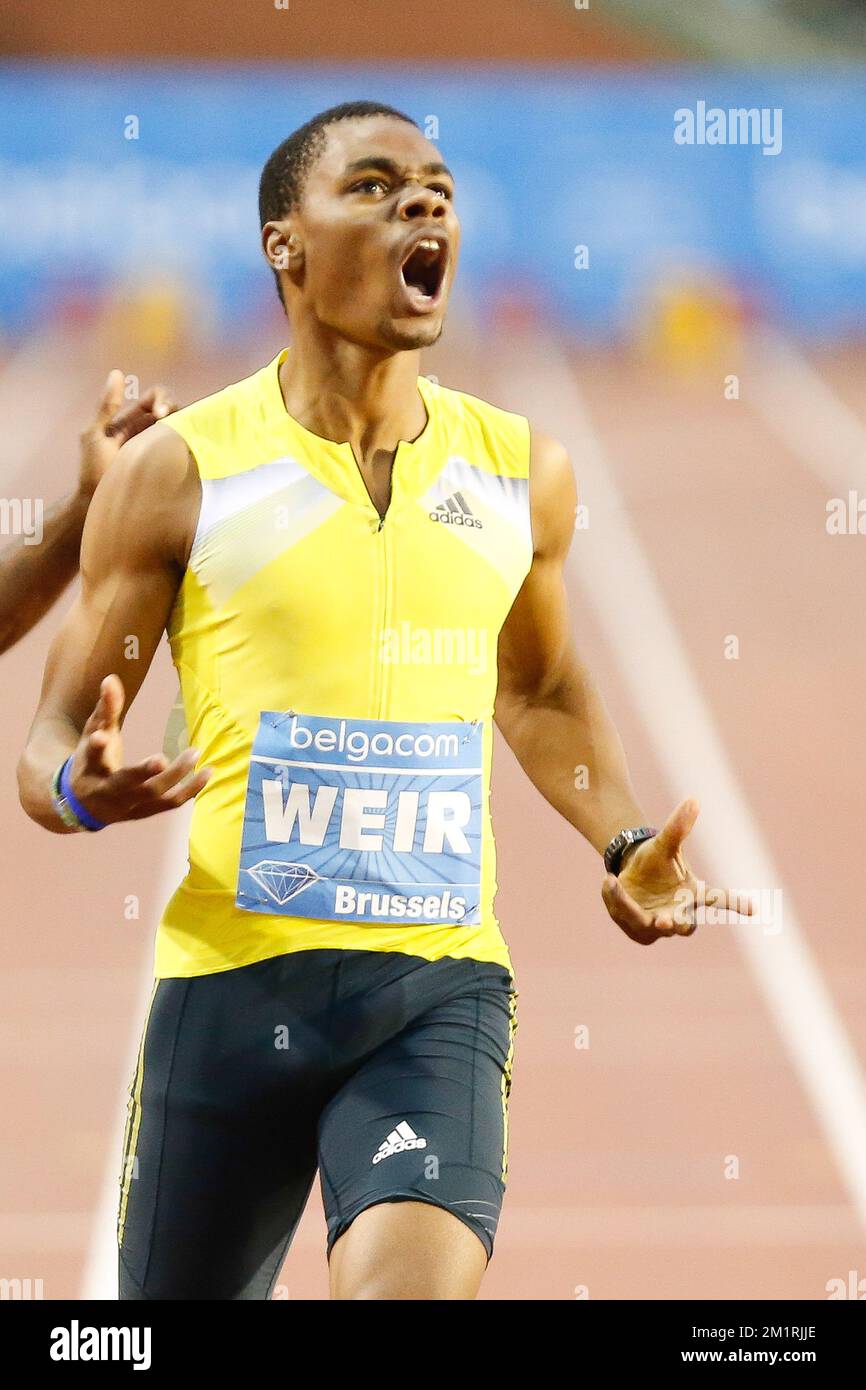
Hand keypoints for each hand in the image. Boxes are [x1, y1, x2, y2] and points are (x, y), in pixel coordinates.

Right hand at [67, 674, 209, 824]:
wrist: (81, 806)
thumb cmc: (90, 762)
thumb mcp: (92, 734)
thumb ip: (105, 709)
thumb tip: (111, 678)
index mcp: (89, 767)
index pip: (91, 755)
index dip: (96, 746)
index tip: (101, 735)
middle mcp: (106, 790)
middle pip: (126, 783)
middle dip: (143, 772)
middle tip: (162, 759)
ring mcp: (126, 805)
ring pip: (153, 794)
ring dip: (177, 776)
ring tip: (195, 753)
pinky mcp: (143, 812)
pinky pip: (170, 804)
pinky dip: (190, 790)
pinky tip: (208, 773)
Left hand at [77, 370, 176, 498]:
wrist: (97, 503)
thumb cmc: (93, 471)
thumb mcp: (95, 434)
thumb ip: (107, 406)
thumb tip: (117, 373)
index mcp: (130, 420)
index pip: (154, 398)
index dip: (161, 398)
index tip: (161, 413)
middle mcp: (146, 431)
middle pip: (171, 409)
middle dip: (174, 409)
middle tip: (169, 423)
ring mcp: (156, 448)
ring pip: (179, 426)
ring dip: (183, 424)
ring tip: (179, 434)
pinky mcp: (166, 465)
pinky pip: (182, 449)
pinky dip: (187, 442)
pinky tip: (186, 446)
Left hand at [601, 798, 753, 945]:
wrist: (632, 876)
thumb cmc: (656, 862)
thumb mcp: (665, 844)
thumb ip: (678, 826)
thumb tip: (693, 799)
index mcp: (693, 894)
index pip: (718, 899)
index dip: (735, 903)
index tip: (753, 909)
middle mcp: (681, 914)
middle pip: (686, 925)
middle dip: (677, 924)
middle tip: (666, 921)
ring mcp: (661, 926)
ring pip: (650, 924)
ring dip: (634, 910)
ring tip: (617, 885)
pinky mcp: (640, 930)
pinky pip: (627, 919)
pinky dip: (616, 899)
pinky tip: (610, 881)